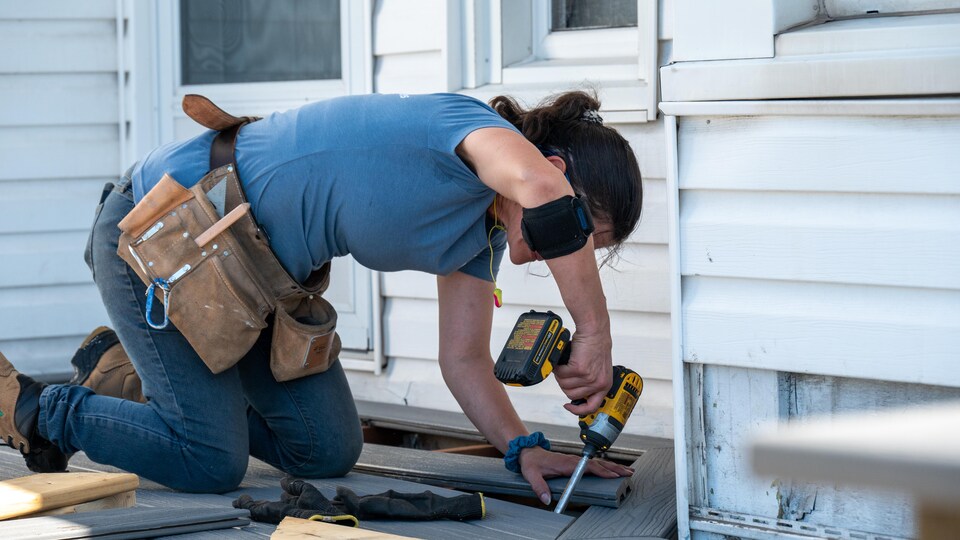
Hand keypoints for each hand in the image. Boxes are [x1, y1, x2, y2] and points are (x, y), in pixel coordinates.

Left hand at [518, 446, 633, 504]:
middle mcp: (574, 460)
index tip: (613, 475)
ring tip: (628, 471)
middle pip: (598, 463)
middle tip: (629, 472)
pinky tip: (614, 470)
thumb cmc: (532, 463)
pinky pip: (594, 464)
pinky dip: (606, 466)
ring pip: (598, 463)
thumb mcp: (532, 475)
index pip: (588, 466)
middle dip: (615, 468)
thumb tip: (546, 500)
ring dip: (614, 466)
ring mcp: (576, 461)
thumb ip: (539, 487)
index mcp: (566, 463)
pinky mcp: (576, 463)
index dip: (602, 470)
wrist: (528, 453)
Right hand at [552, 326, 612, 415]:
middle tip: (566, 372)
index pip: (592, 406)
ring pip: (564, 385)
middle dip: (565, 384)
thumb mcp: (598, 368)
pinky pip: (561, 374)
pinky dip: (558, 367)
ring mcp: (589, 377)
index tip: (568, 406)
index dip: (578, 409)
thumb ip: (590, 381)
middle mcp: (598, 383)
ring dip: (561, 375)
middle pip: (572, 394)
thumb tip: (574, 391)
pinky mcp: (579, 369)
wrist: (594, 331)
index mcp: (604, 385)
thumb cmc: (595, 345)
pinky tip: (563, 360)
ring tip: (565, 364)